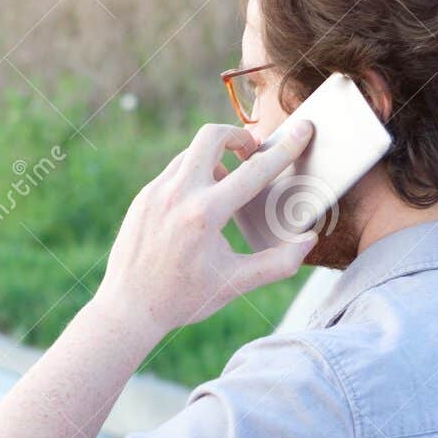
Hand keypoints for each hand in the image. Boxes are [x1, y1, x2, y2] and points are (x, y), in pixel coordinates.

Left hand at [95, 120, 316, 337]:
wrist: (129, 308)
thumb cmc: (184, 298)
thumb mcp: (235, 283)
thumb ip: (278, 263)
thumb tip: (309, 242)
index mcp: (204, 214)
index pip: (254, 171)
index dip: (284, 149)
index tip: (301, 130)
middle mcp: (177, 195)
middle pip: (211, 136)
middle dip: (238, 136)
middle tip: (252, 152)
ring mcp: (155, 193)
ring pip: (190, 154)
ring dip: (215, 160)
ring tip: (227, 187)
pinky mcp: (143, 198)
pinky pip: (173, 173)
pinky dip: (193, 177)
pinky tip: (200, 205)